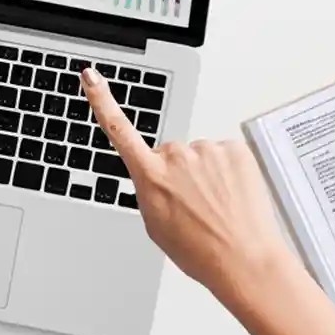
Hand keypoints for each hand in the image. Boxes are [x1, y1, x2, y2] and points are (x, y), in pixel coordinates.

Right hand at [80, 67, 334, 334]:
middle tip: (195, 207)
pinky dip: (228, 173)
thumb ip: (150, 192)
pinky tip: (232, 197)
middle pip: (171, 154)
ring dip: (206, 176)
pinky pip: (224, 156)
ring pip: (201, 157)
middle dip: (179, 174)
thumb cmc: (201, 251)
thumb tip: (156, 179)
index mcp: (150, 176)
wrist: (243, 259)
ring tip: (217, 207)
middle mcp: (177, 156)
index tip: (91, 76)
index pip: (118, 129)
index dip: (101, 99)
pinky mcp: (234, 150)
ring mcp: (208, 151)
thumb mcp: (157, 226)